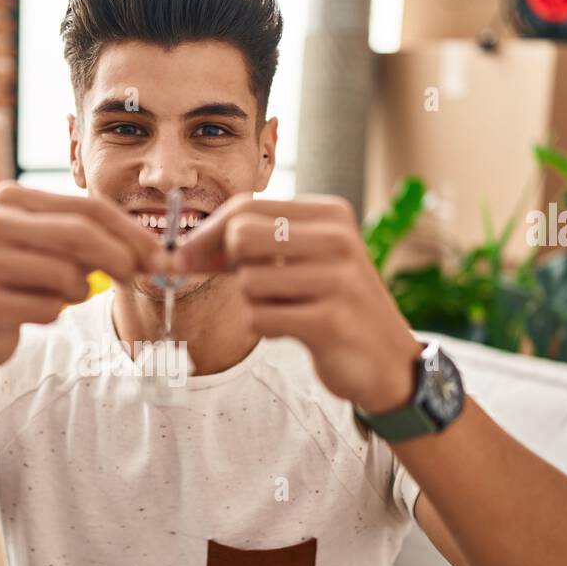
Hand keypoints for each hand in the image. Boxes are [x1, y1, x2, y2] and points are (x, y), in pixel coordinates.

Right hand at [0, 181, 162, 370]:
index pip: (87, 208)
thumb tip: (155, 254)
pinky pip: (45, 309)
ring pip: (64, 276)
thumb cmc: (21, 282)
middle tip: (138, 278)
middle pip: (79, 235)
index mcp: (11, 199)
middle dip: (120, 259)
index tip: (160, 256)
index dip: (131, 233)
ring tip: (59, 296)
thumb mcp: (56, 250)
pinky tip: (33, 312)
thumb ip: (97, 242)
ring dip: (77, 292)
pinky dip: (52, 314)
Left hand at [173, 193, 420, 412]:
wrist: (388, 360)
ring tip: (290, 309)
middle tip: (260, 286)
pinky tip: (296, 329)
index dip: (207, 234)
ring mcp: (337, 279)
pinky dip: (267, 328)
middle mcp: (338, 239)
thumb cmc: (332, 305)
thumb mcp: (301, 262)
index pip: (246, 206)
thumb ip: (248, 249)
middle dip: (235, 267)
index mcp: (330, 214)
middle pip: (241, 236)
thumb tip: (178, 252)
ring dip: (256, 303)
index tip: (184, 258)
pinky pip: (260, 318)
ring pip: (248, 282)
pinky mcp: (330, 321)